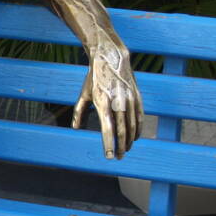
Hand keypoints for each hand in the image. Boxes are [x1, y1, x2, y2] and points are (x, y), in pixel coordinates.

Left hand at [72, 43, 144, 159]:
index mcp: (102, 103)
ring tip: (125, 150)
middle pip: (121, 131)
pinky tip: (135, 138)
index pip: (107, 130)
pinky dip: (138, 129)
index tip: (109, 157)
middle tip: (118, 157)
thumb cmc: (94, 78)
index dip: (108, 145)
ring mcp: (129, 99)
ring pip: (132, 126)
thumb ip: (79, 112)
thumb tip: (75, 128)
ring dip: (129, 141)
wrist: (111, 58)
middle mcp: (118, 102)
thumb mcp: (84, 94)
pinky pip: (139, 117)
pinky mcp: (137, 96)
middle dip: (120, 147)